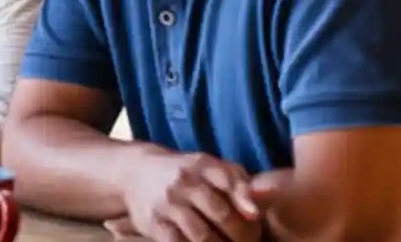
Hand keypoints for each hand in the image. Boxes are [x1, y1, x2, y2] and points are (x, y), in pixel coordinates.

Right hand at [119, 147, 260, 241]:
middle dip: (242, 235)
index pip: (231, 182)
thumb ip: (240, 183)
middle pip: (221, 215)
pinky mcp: (154, 223)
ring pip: (201, 235)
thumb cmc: (188, 174)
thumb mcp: (212, 168)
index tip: (255, 220)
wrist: (137, 171)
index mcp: (204, 165)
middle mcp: (185, 182)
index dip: (247, 205)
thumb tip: (263, 203)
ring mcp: (168, 204)